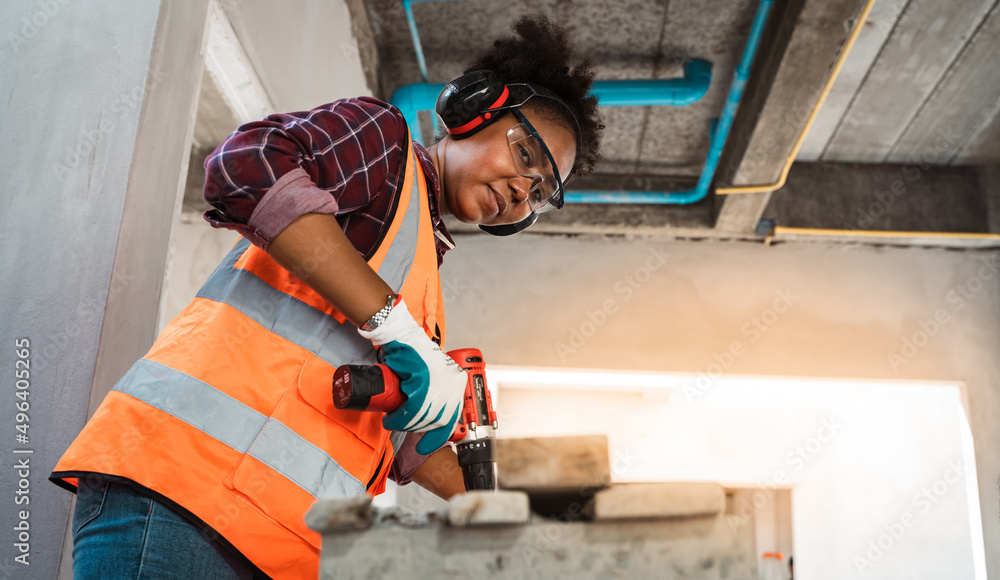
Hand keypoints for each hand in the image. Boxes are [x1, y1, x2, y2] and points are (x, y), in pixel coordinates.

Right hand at [358, 298, 465, 453]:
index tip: (425, 448)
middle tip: (401, 427)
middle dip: (417, 430)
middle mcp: (452, 382)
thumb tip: (423, 420)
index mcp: (457, 383)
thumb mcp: (428, 377)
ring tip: (392, 422)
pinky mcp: (425, 378)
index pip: (452, 417)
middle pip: (438, 419)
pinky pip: (414, 407)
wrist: (399, 335)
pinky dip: (400, 417)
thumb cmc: (410, 356)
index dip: (438, 436)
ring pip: (425, 416)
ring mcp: (440, 380)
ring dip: (405, 425)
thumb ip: (432, 394)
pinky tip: (392, 419)